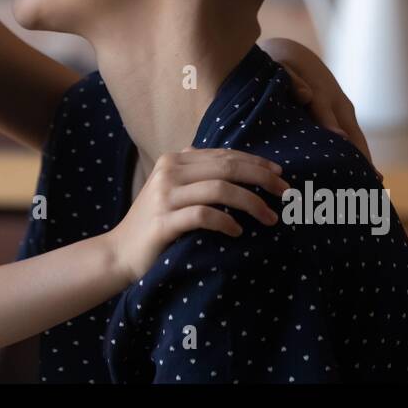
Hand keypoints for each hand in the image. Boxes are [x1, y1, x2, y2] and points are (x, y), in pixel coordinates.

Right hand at [107, 147, 289, 282]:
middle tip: (287, 193)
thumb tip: (235, 162)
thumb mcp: (173, 190)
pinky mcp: (164, 222)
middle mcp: (169, 171)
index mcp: (174, 160)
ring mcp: (165, 196)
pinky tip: (238, 232)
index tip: (280, 174)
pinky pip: (204, 215)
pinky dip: (226, 222)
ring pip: (220, 189)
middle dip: (262, 178)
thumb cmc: (154, 223)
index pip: (225, 155)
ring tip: (270, 217)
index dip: (256, 163)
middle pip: (227, 167)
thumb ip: (196, 173)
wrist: (120, 253)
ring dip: (252, 203)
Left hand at [259, 37, 380, 180]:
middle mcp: (341, 106)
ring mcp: (344, 113)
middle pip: (355, 139)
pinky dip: (356, 161)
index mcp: (325, 95)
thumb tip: (307, 96)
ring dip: (363, 165)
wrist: (293, 55)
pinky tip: (358, 181)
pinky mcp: (343, 119)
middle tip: (371, 190)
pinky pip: (352, 142)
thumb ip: (293, 81)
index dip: (341, 147)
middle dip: (362, 164)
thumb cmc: (283, 64)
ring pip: (357, 143)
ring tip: (370, 193)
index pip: (335, 126)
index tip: (348, 168)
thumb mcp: (284, 67)